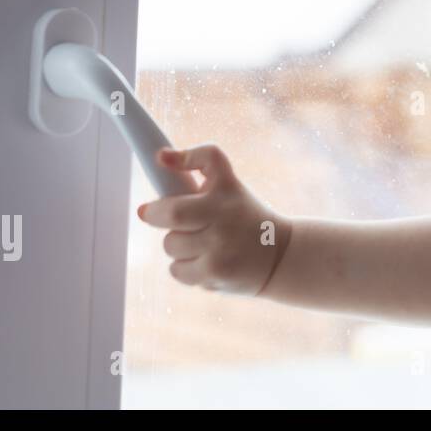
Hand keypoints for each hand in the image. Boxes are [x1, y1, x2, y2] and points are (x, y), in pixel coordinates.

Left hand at [137, 144, 292, 296]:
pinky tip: (206, 261)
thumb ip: (199, 162)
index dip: (164, 190)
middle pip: (171, 216)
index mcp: (227, 191)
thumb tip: (161, 156)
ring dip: (178, 245)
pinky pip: (176, 270)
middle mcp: (224, 218)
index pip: (192, 180)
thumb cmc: (245, 215)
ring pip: (171, 245)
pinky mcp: (215, 273)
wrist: (280, 255)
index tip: (150, 203)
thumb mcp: (230, 183)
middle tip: (170, 220)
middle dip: (159, 218)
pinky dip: (184, 268)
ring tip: (201, 243)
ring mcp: (220, 248)